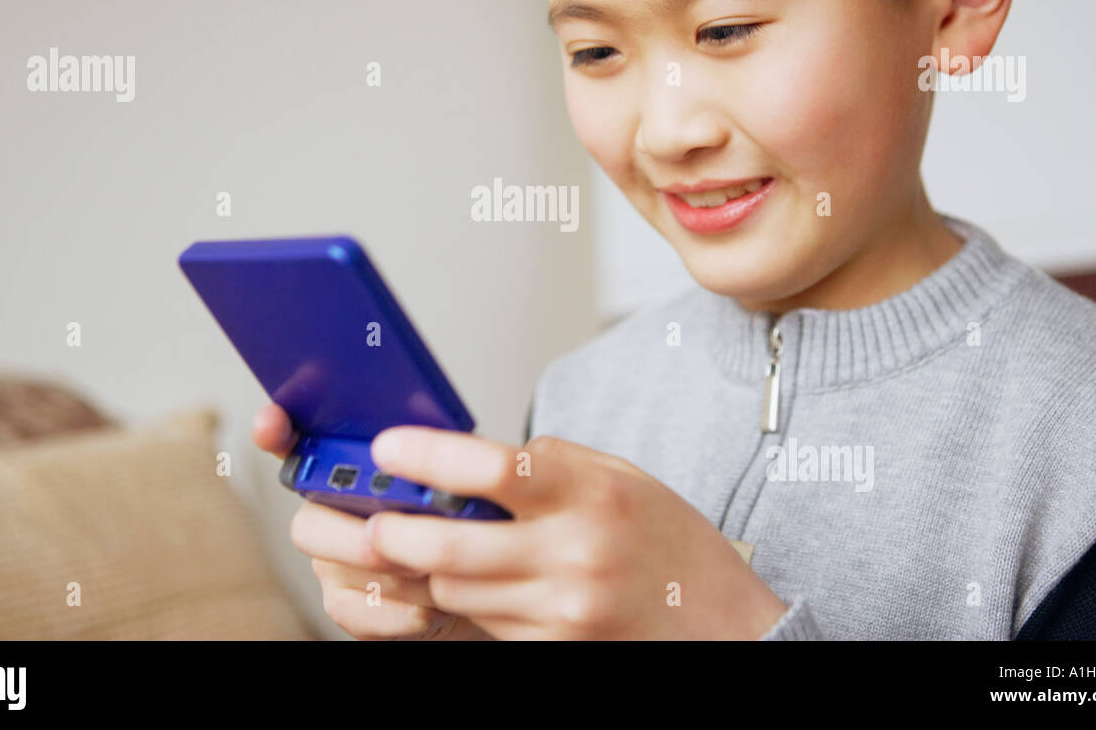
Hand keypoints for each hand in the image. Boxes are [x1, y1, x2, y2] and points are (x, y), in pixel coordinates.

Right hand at [252, 403, 491, 639]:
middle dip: (350, 535)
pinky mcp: (346, 603)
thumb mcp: (459, 476)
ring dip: (395, 574)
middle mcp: (330, 513)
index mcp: (352, 469)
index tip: (270, 422)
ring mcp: (333, 560)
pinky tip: (427, 609)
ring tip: (436, 571)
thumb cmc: (462, 520)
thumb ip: (443, 454)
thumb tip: (445, 443)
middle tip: (389, 536)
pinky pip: (354, 612)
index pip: (300, 442)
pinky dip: (396, 614)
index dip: (277, 432)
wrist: (478, 582)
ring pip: (337, 569)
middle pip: (308, 524)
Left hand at [360, 427, 791, 639]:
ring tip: (421, 548)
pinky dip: (466, 605)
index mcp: (590, 492)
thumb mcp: (619, 476)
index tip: (388, 448)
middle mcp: (575, 552)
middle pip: (451, 548)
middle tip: (372, 519)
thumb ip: (549, 462)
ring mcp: (564, 608)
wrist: (724, 621)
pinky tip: (471, 585)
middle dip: (394, 534)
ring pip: (456, 593)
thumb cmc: (668, 540)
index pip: (493, 467)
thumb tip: (467, 455)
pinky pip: (483, 625)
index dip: (427, 456)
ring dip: (427, 573)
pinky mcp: (555, 647)